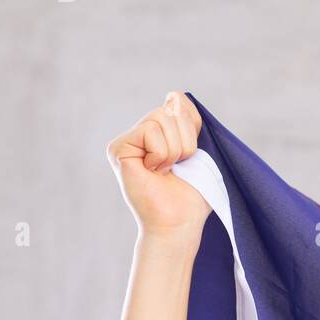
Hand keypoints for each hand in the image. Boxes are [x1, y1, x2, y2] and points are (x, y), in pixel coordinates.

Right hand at [106, 91, 210, 241]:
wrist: (179, 224)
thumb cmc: (192, 197)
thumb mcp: (200, 155)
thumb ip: (190, 124)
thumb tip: (174, 95)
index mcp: (160, 133)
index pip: (178, 102)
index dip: (192, 125)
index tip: (190, 153)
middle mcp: (140, 133)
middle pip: (172, 109)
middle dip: (187, 141)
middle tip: (178, 167)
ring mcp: (127, 140)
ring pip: (162, 118)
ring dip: (175, 150)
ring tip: (166, 171)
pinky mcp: (119, 148)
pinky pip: (150, 132)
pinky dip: (161, 154)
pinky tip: (153, 172)